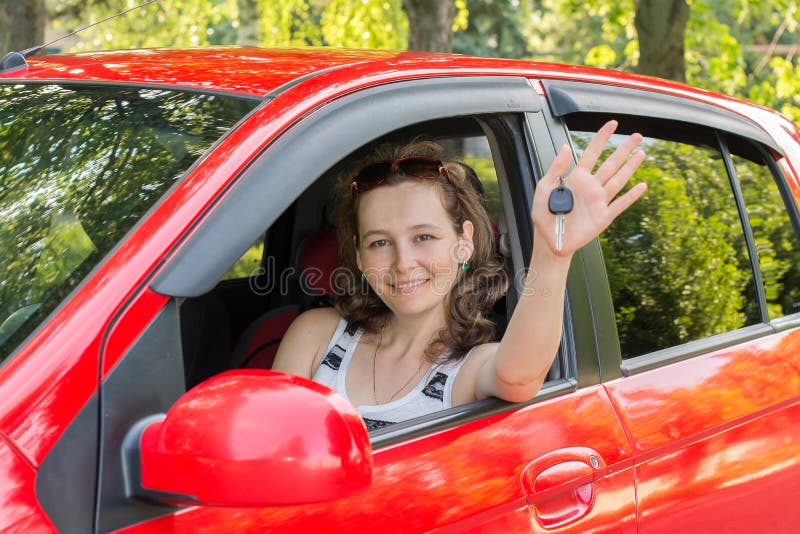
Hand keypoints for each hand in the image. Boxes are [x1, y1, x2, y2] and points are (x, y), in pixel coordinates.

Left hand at [532, 120, 646, 256]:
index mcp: (577, 178)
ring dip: (630, 167)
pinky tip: (642, 186)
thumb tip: (565, 147)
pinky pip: (620, 204)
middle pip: (611, 164)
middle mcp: (591, 187)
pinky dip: (632, 196)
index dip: (602, 138)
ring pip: (619, 180)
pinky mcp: (603, 217)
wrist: (550, 240)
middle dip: (624, 149)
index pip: (592, 153)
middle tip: (637, 135)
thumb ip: (555, 168)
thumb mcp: (544, 188)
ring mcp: (599, 201)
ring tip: (641, 153)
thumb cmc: (545, 215)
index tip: (612, 124)